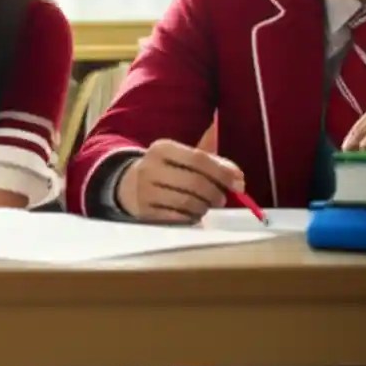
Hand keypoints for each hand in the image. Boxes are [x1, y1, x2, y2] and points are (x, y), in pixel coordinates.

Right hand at [117, 139, 244, 223]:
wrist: (126, 184)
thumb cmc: (166, 170)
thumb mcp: (182, 157)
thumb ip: (212, 161)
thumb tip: (238, 177)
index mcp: (162, 148)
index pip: (199, 159)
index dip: (223, 172)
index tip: (239, 183)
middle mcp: (151, 167)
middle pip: (195, 182)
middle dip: (215, 193)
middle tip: (221, 198)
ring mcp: (145, 190)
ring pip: (188, 202)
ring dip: (204, 207)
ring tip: (205, 205)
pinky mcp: (144, 211)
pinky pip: (177, 218)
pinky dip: (191, 217)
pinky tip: (192, 213)